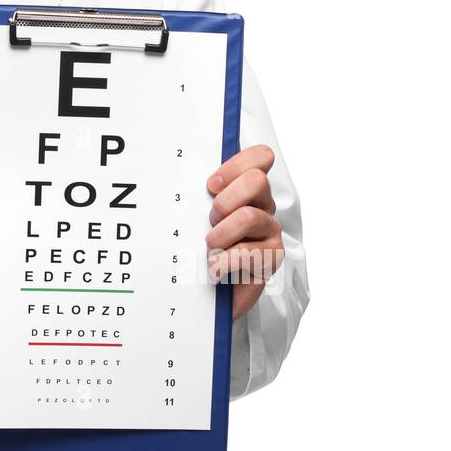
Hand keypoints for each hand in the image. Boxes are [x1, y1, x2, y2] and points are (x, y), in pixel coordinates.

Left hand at [204, 144, 283, 320]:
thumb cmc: (203, 247)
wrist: (209, 292)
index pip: (260, 158)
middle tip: (210, 219)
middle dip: (225, 200)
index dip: (236, 165)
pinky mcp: (272, 257)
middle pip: (257, 180)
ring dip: (220, 233)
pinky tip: (214, 268)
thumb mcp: (199, 215)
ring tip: (209, 246)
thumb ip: (201, 195)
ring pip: (248, 216)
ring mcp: (270, 231)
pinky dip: (224, 261)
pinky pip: (248, 252)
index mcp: (248, 189)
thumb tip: (178, 177)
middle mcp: (264, 206)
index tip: (211, 185)